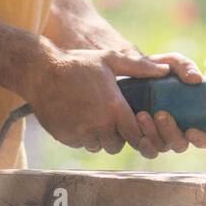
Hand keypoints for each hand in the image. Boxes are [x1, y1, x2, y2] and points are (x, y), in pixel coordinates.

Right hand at [24, 46, 169, 154]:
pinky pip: (81, 143)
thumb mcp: (110, 59)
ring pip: (99, 146)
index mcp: (114, 108)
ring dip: (100, 136)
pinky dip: (83, 136)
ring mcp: (81, 133)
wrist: (40, 71)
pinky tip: (79, 117)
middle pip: (118, 144)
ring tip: (95, 116)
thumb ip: (139, 67)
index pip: (136, 135)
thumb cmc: (77, 63)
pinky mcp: (66, 138)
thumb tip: (166, 70)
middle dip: (118, 135)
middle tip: (112, 119)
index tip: (134, 123)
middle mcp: (99, 125)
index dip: (138, 132)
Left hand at [132, 52, 205, 158]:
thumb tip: (196, 79)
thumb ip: (185, 66)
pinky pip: (146, 150)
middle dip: (172, 133)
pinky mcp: (142, 138)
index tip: (191, 129)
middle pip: (181, 145)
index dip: (202, 139)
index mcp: (193, 117)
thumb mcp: (172, 62)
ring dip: (153, 133)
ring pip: (163, 147)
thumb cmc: (158, 68)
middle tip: (160, 114)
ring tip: (142, 114)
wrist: (130, 70)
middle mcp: (178, 130)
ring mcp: (160, 136)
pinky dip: (143, 143)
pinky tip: (136, 125)